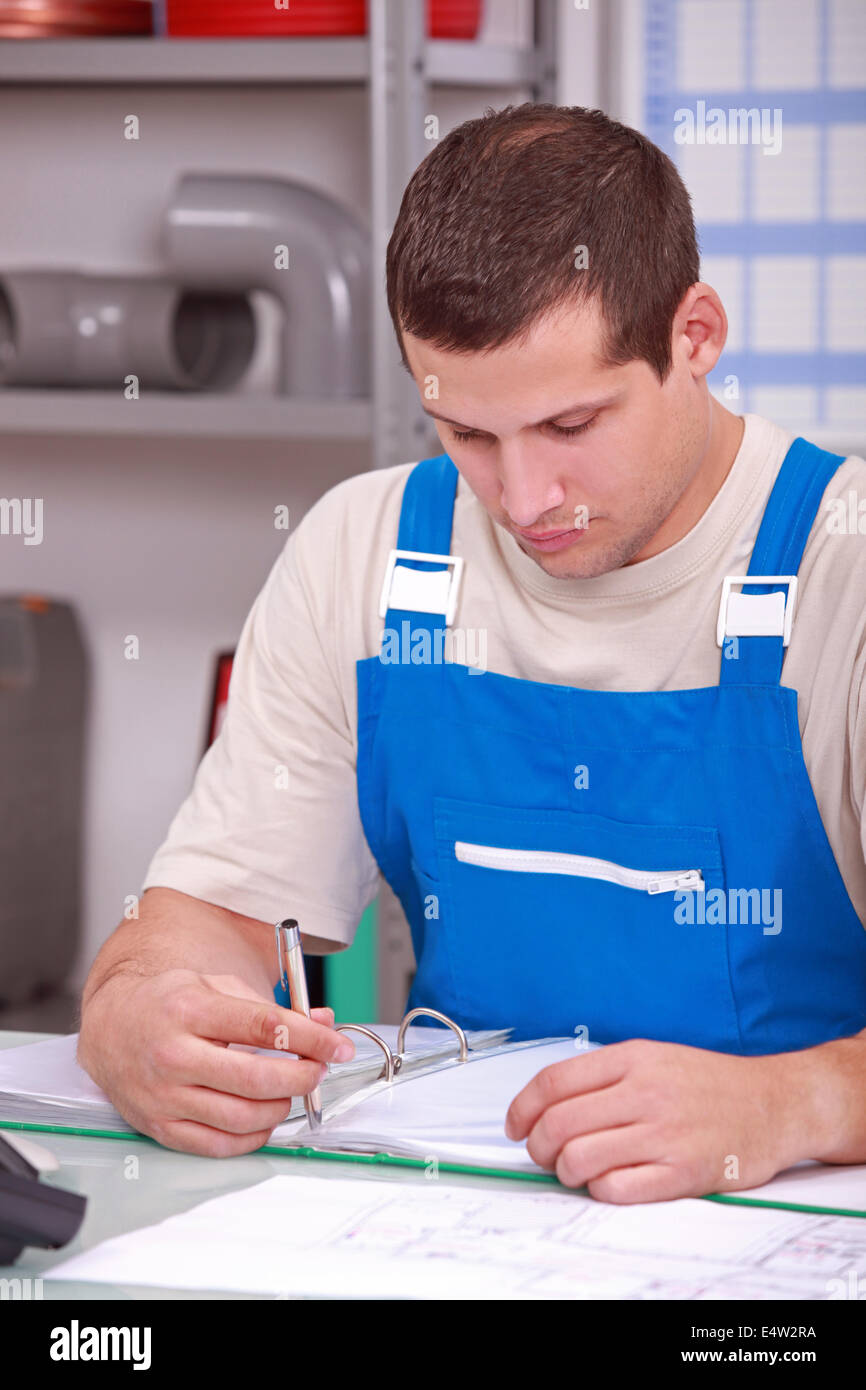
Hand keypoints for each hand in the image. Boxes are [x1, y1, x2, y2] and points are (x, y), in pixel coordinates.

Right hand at [77, 968, 353, 1156]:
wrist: (111, 1027)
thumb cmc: (169, 1003)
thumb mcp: (217, 986)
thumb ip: (272, 1006)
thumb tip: (324, 1023)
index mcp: (189, 1009)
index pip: (265, 1027)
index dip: (311, 1038)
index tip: (338, 1046)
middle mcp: (173, 1055)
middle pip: (257, 1079)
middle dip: (302, 1076)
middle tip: (318, 1069)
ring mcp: (164, 1096)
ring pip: (242, 1117)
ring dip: (281, 1106)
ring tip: (289, 1089)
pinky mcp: (160, 1127)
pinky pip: (219, 1146)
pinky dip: (253, 1136)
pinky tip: (263, 1116)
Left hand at [504, 1038, 810, 1202]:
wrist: (776, 1103)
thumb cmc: (711, 1083)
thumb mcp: (655, 1058)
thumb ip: (605, 1076)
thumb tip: (547, 1104)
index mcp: (633, 1058)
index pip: (553, 1082)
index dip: (521, 1108)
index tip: (514, 1125)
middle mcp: (646, 1092)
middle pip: (558, 1123)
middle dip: (537, 1146)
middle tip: (542, 1154)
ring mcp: (664, 1133)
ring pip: (579, 1158)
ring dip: (564, 1171)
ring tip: (575, 1170)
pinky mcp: (683, 1172)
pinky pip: (616, 1188)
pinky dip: (598, 1190)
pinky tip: (607, 1182)